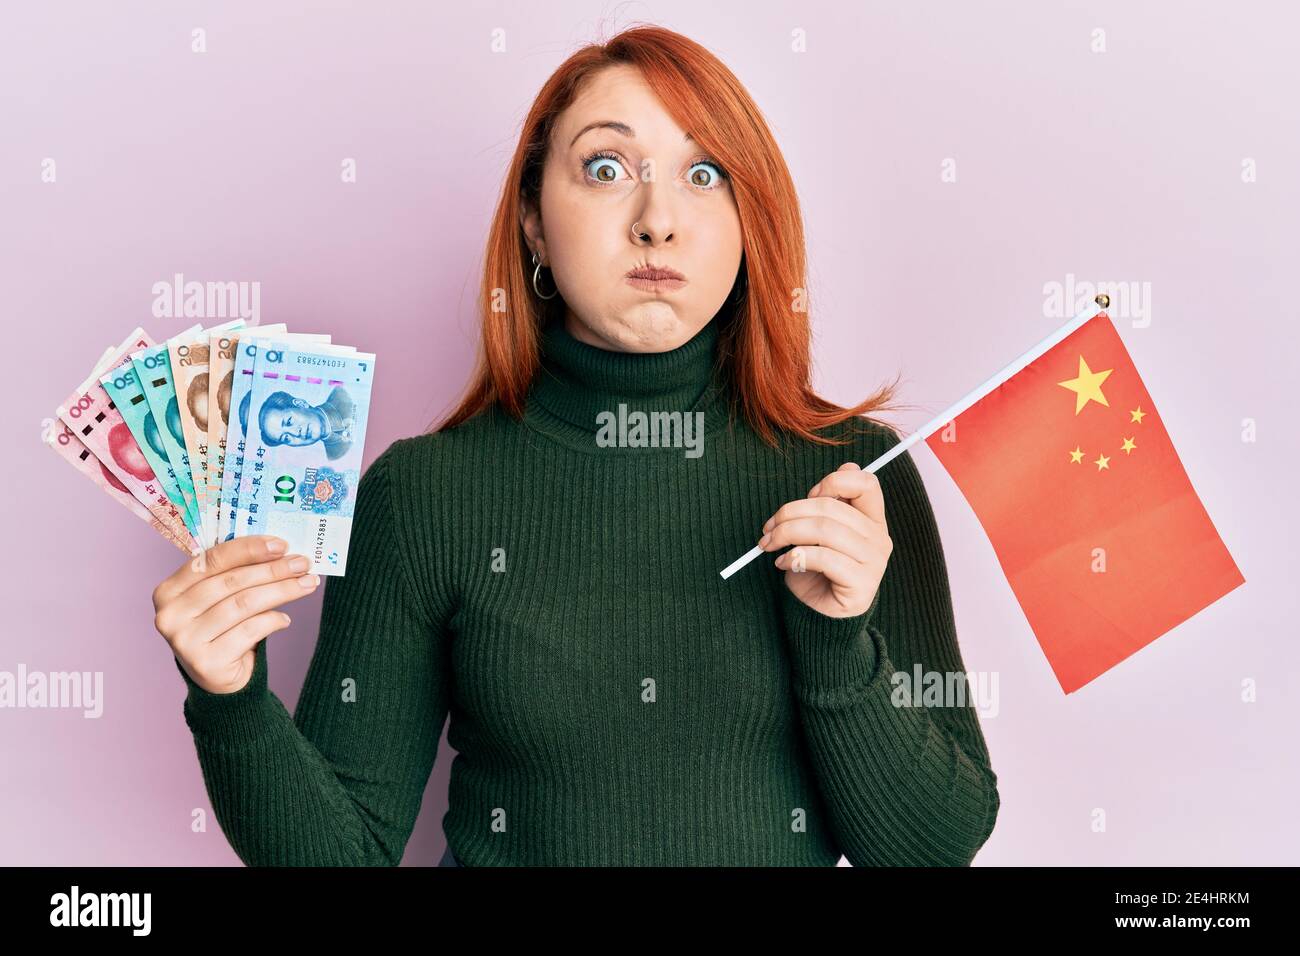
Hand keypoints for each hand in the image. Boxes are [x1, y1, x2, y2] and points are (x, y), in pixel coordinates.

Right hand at [152, 535, 320, 694]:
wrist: (216, 678)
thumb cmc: (221, 628)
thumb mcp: (218, 599)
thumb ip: (235, 573)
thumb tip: (280, 550)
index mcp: (169, 590)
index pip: (212, 559)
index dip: (249, 548)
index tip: (281, 545)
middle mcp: (170, 615)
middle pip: (232, 582)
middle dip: (273, 570)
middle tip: (302, 564)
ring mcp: (185, 640)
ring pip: (244, 604)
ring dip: (282, 591)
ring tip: (306, 584)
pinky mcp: (206, 662)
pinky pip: (250, 631)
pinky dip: (273, 621)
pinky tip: (285, 619)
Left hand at [758, 462, 892, 618]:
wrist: (822, 616)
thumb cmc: (818, 571)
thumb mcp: (820, 532)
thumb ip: (829, 504)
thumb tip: (846, 466)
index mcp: (872, 519)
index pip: (866, 483)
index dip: (832, 482)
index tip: (808, 498)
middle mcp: (878, 537)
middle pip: (832, 507)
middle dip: (790, 513)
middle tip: (768, 528)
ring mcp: (874, 562)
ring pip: (825, 530)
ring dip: (787, 534)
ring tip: (770, 545)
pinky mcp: (861, 584)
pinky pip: (824, 558)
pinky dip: (796, 557)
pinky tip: (784, 564)